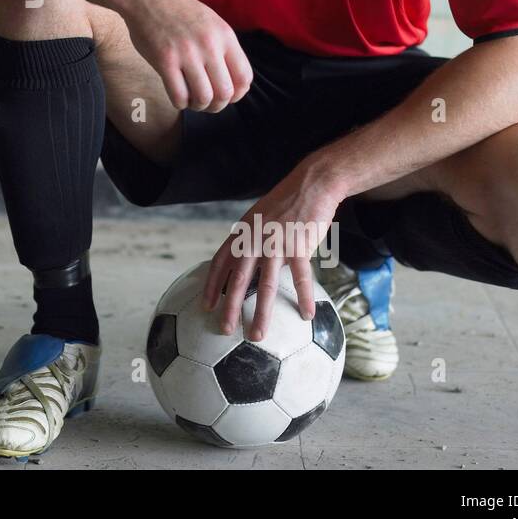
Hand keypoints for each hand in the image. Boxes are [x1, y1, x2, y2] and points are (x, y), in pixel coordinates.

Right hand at [122, 0, 252, 113]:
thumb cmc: (179, 12)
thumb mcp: (212, 22)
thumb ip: (223, 48)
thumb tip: (233, 80)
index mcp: (225, 36)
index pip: (244, 77)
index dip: (237, 94)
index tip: (227, 96)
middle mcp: (209, 45)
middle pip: (225, 92)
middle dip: (217, 105)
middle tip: (208, 103)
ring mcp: (186, 53)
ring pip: (203, 97)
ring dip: (199, 106)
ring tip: (192, 101)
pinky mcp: (164, 61)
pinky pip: (179, 95)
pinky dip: (180, 103)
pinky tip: (178, 97)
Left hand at [201, 159, 343, 340]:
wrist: (311, 183)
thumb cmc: (287, 202)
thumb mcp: (259, 217)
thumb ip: (252, 239)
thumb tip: (248, 263)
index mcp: (243, 232)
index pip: (221, 262)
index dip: (212, 284)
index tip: (206, 305)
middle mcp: (254, 239)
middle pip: (237, 278)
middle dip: (229, 306)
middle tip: (224, 329)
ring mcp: (276, 243)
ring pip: (265, 284)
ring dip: (261, 312)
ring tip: (258, 335)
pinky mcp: (299, 245)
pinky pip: (301, 277)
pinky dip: (304, 297)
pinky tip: (306, 315)